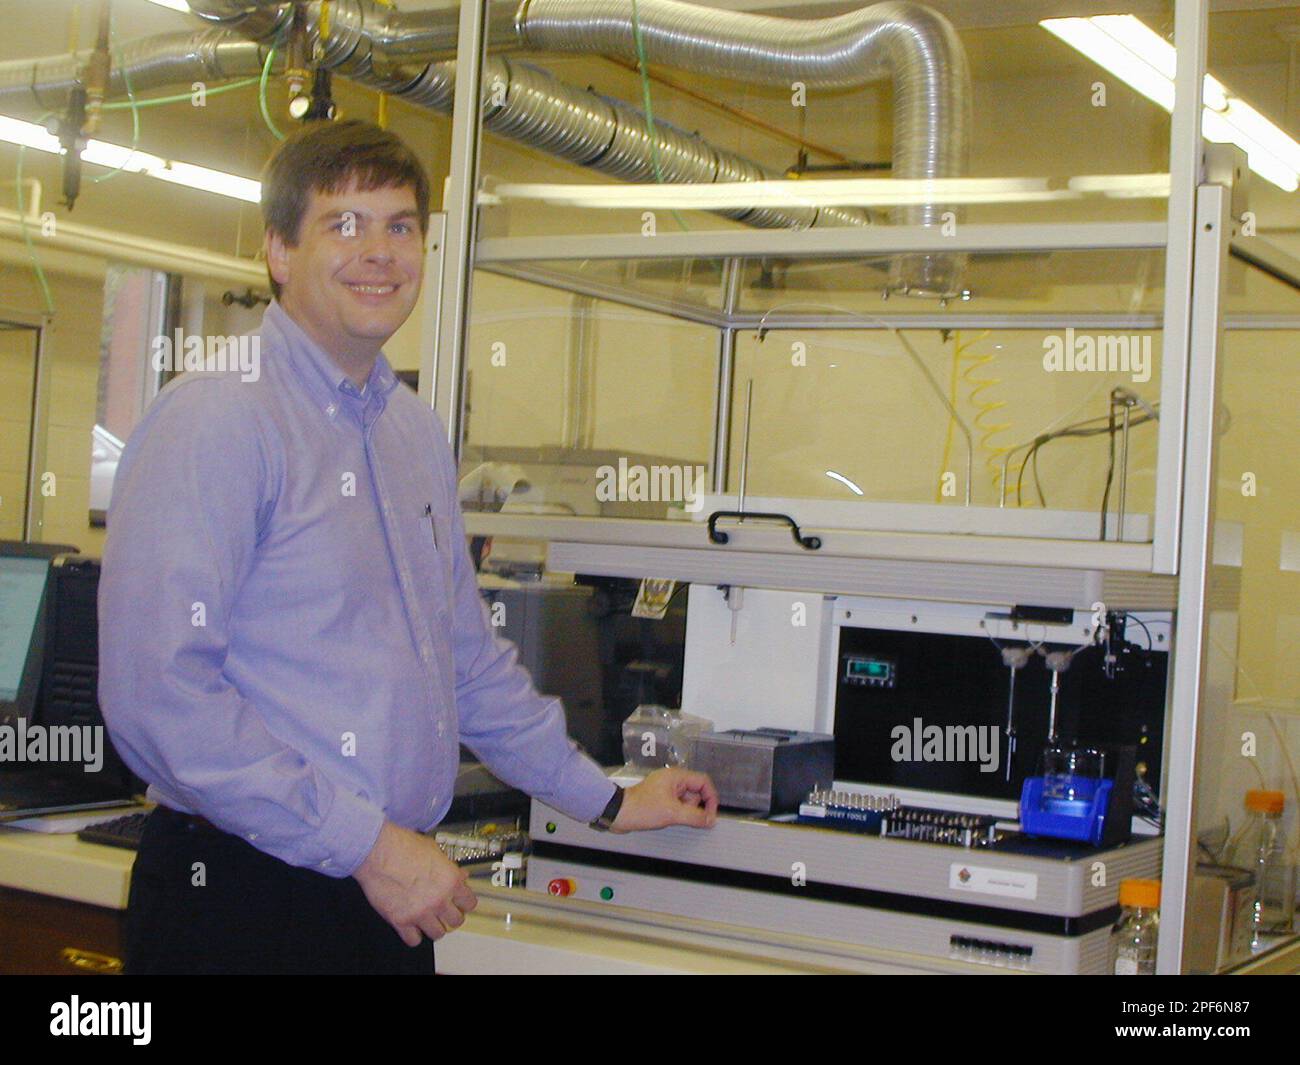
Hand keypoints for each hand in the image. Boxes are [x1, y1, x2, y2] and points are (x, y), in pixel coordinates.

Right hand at [354, 821, 477, 945]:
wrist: (377, 852)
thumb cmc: (402, 846)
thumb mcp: (434, 850)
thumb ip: (449, 867)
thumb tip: (460, 875)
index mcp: (450, 880)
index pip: (470, 902)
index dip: (464, 902)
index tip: (460, 903)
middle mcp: (439, 899)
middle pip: (456, 921)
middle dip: (450, 916)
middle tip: (444, 912)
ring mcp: (421, 912)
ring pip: (438, 934)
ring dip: (434, 927)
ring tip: (428, 920)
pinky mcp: (401, 921)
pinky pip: (414, 940)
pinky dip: (413, 936)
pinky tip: (411, 927)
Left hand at [611, 767, 718, 832]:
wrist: (618, 813)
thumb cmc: (642, 808)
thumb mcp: (672, 813)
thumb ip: (695, 816)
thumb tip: (710, 820)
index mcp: (677, 776)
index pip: (703, 782)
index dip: (711, 798)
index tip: (710, 815)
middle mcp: (672, 780)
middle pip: (696, 792)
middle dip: (693, 807)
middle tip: (681, 816)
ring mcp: (666, 789)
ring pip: (686, 801)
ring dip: (683, 812)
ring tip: (669, 817)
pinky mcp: (660, 799)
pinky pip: (677, 806)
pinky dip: (676, 814)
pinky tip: (665, 819)